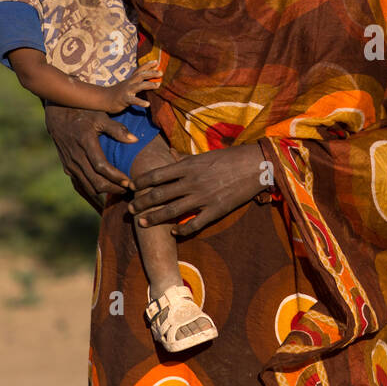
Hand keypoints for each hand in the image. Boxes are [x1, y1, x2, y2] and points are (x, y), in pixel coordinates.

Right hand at [43, 103, 135, 209]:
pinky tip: (104, 198)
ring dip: (104, 192)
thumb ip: (117, 129)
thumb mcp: (100, 116)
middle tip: (129, 189)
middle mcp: (75, 157)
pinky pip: (80, 186)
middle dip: (113, 188)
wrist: (58, 114)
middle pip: (95, 181)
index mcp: (85, 143)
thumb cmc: (83, 113)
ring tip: (120, 192)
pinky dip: (92, 194)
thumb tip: (135, 140)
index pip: (101, 167)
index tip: (129, 183)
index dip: (116, 177)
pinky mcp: (67, 168)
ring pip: (87, 187)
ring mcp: (70, 164)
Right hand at [104, 64, 162, 111]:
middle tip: (161, 72)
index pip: (140, 70)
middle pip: (141, 75)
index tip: (157, 61)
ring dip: (149, 85)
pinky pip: (133, 100)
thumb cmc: (118, 93)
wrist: (103, 99)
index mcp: (130, 79)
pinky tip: (147, 104)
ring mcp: (126, 90)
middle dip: (151, 73)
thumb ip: (137, 82)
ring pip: (138, 86)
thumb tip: (148, 79)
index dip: (148, 65)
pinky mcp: (124, 99)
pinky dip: (140, 102)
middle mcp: (129, 83)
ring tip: (158, 85)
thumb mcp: (128, 85)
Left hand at [128, 142, 266, 234]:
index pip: (156, 175)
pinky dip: (182, 229)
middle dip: (142, 203)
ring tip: (142, 223)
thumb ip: (186, 160)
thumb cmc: (230, 157)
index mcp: (188, 166)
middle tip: (131, 209)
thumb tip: (171, 158)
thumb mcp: (205, 155)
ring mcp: (203, 197)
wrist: (256, 165)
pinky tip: (174, 231)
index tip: (132, 187)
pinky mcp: (215, 210)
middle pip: (159, 195)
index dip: (141, 182)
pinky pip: (194, 224)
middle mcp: (192, 182)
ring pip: (171, 211)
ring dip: (154, 218)